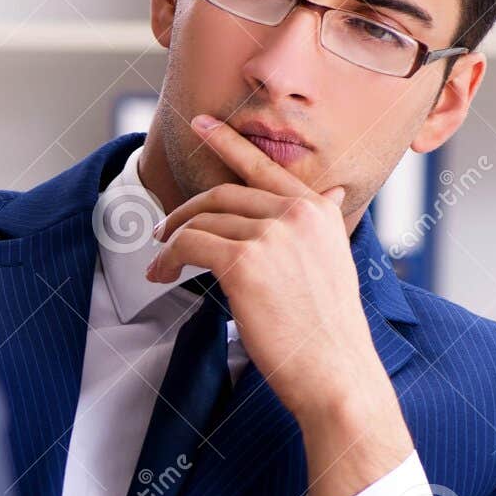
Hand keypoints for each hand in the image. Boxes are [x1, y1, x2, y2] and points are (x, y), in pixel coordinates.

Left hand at [145, 114, 411, 495]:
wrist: (336, 371)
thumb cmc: (330, 329)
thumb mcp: (334, 261)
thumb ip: (321, 223)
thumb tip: (332, 192)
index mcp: (317, 210)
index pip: (264, 167)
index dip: (228, 142)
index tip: (202, 123)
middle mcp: (296, 213)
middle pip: (222, 194)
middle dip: (185, 210)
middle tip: (162, 229)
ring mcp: (270, 235)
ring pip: (201, 221)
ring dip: (172, 242)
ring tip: (160, 261)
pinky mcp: (244, 262)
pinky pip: (190, 246)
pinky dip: (168, 258)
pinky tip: (161, 274)